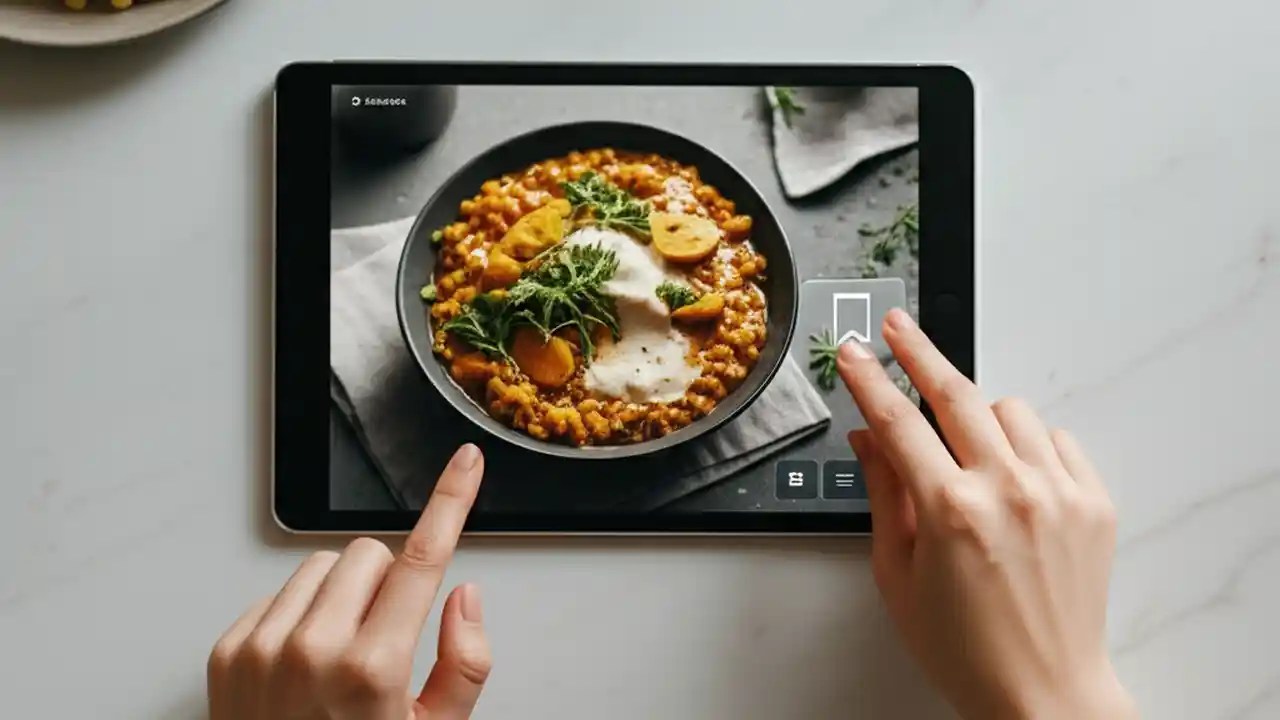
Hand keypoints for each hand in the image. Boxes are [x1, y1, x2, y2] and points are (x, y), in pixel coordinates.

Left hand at [208, 444, 490, 719]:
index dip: (451, 502)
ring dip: (343, 593)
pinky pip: (279, 593)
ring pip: (323, 566)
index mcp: (373, 668)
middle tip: (390, 634)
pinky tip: (307, 662)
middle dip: (390, 580)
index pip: (424, 559)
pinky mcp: (229, 651)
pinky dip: (301, 614)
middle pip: (370, 553)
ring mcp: (263, 648)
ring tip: (344, 651)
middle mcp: (312, 649)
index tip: (465, 466)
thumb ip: (466, 662)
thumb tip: (463, 598)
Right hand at [838, 309, 1136, 719]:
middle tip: (897, 328)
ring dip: (978, 413)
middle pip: (955, 391)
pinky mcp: (1093, 501)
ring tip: (965, 447)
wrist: (1045, 692)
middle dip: (918, 351)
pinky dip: (1028, 443)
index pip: (897, 420)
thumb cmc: (965, 648)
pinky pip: (1055, 438)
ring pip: (1009, 409)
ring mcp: (1057, 492)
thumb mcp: (897, 575)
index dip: (867, 378)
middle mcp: (1008, 490)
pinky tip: (1011, 472)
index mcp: (950, 510)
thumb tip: (870, 439)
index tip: (852, 352)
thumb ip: (884, 495)